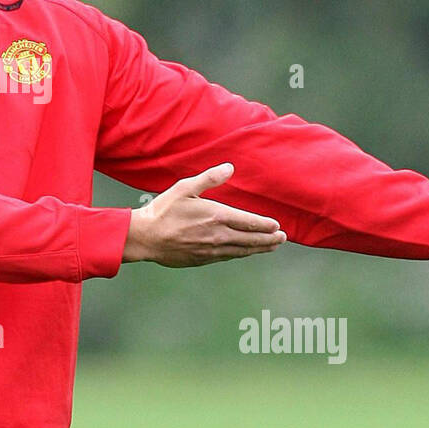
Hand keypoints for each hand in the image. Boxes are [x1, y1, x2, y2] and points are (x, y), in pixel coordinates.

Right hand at [124, 163, 286, 267]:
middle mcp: (218, 235)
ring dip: (259, 248)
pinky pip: (228, 256)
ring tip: (272, 247)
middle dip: (269, 239)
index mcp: (216, 216)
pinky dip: (241, 254)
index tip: (277, 226)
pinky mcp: (203, 259)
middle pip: (251, 239)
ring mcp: (212, 250)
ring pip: (242, 250)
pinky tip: (245, 252)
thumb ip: (209, 178)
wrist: (146, 237)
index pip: (249, 222)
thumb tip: (230, 167)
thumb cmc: (163, 210)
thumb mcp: (184, 187)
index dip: (265, 225)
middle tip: (282, 238)